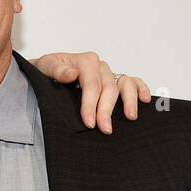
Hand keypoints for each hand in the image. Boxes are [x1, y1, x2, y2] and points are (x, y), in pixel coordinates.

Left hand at [32, 51, 150, 132]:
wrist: (45, 74)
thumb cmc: (45, 72)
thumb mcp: (44, 68)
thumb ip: (56, 70)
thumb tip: (72, 74)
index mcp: (84, 61)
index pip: (92, 84)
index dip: (91, 104)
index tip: (89, 123)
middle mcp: (99, 66)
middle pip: (109, 88)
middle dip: (107, 109)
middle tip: (105, 129)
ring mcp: (109, 74)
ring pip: (125, 83)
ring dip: (129, 100)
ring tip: (130, 117)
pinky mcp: (114, 81)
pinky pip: (132, 82)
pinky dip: (141, 88)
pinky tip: (145, 100)